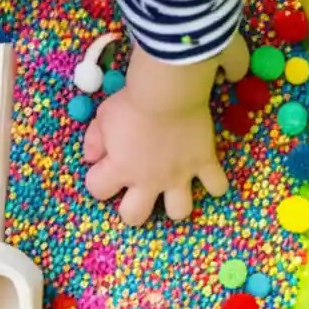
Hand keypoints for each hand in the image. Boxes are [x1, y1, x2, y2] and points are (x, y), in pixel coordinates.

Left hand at [82, 34, 249, 224]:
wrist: (169, 91)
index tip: (103, 166)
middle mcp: (148, 180)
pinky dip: (213, 183)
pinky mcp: (204, 164)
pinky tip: (207, 175)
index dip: (97, 179)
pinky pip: (217, 186)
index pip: (97, 189)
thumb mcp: (102, 117)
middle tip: (136, 191)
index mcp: (120, 169)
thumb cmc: (132, 102)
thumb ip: (93, 141)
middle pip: (134, 217)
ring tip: (173, 189)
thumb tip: (92, 158)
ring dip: (175, 203)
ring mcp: (179, 175)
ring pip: (179, 211)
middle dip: (132, 210)